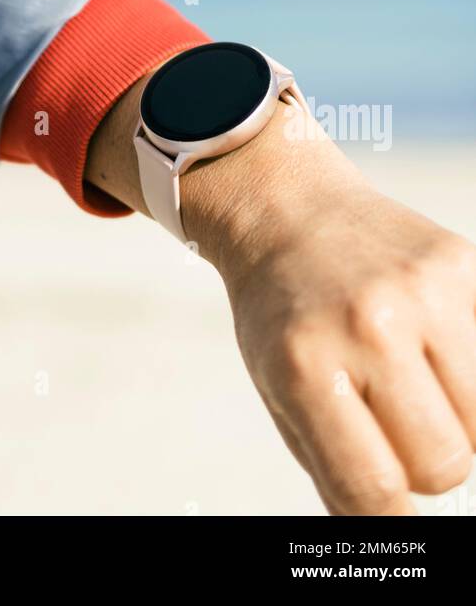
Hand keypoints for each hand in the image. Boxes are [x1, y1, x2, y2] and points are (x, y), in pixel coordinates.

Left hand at [188, 105, 475, 514]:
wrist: (289, 208)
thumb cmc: (285, 315)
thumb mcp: (279, 390)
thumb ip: (334, 465)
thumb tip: (392, 529)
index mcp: (306, 365)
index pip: (376, 488)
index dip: (392, 516)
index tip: (395, 509)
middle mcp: (367, 326)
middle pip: (444, 463)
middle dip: (424, 463)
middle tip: (394, 422)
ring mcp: (421, 291)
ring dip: (455, 419)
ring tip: (413, 381)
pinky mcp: (459, 264)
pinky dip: (468, 371)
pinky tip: (430, 344)